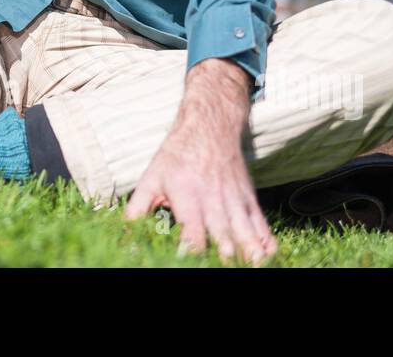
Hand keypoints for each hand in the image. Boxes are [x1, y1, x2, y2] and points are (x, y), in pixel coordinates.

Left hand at [123, 60, 277, 263]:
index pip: (192, 229)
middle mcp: (213, 198)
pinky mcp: (248, 198)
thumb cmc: (177, 155)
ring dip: (251, 249)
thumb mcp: (152, 176)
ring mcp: (234, 199)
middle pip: (223, 232)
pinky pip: (260, 223)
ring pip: (245, 229)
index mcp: (188, 195)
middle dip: (226, 253)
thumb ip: (138, 206)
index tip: (190, 261)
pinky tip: (269, 256)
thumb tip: (123, 232)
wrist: (210, 125)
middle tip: (227, 267)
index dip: (192, 248)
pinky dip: (266, 240)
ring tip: (255, 264)